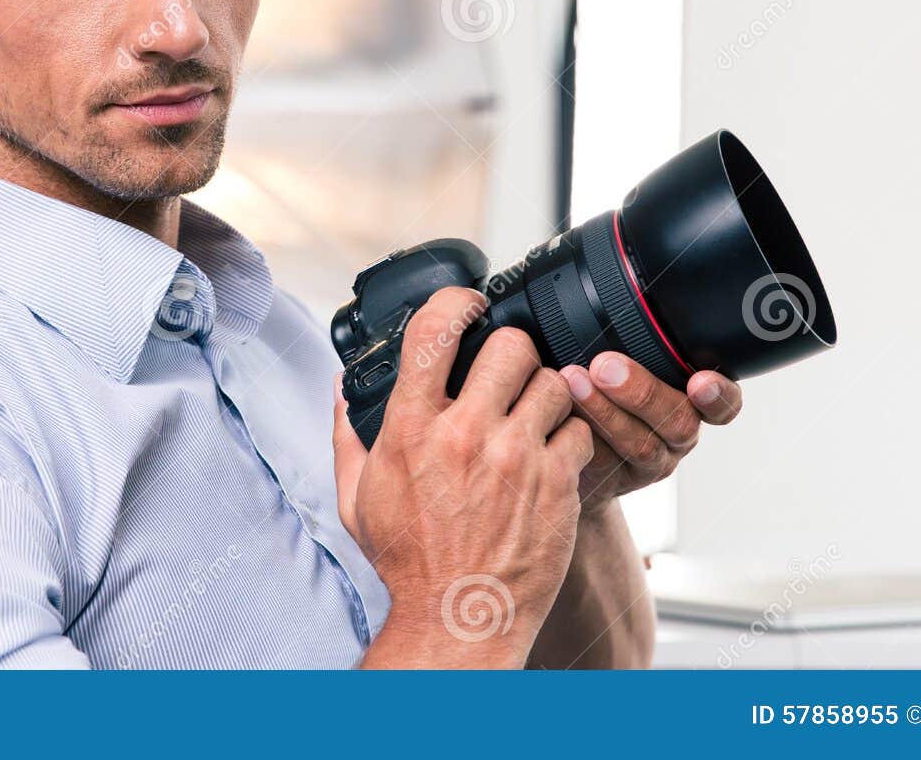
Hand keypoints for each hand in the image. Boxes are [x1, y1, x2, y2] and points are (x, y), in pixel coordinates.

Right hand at [333, 287, 594, 667]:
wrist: (456, 619)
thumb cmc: (408, 562)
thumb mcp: (357, 497)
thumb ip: (347, 435)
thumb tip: (341, 389)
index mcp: (411, 429)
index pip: (434, 332)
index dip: (457, 301)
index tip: (469, 303)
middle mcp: (464, 436)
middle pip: (510, 346)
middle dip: (512, 352)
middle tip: (508, 373)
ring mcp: (515, 459)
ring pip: (553, 383)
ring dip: (545, 394)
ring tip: (532, 418)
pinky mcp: (555, 484)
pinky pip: (578, 430)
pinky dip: (569, 438)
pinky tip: (550, 457)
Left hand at [556, 353, 742, 516]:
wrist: (578, 445)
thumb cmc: (609, 391)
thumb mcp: (629, 362)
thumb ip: (634, 341)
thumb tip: (612, 296)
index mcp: (692, 401)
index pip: (724, 402)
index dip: (718, 395)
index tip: (700, 382)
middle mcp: (678, 434)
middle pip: (678, 421)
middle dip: (642, 392)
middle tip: (603, 367)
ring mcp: (651, 461)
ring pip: (641, 444)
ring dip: (604, 411)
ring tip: (572, 382)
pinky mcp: (618, 480)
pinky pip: (606, 463)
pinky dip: (582, 434)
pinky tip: (561, 412)